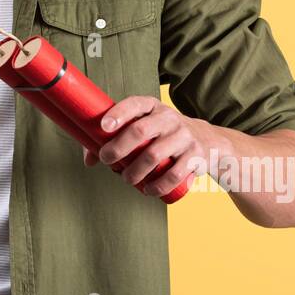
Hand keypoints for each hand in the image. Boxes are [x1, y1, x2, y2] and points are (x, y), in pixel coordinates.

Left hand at [82, 96, 220, 198]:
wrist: (205, 139)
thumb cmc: (161, 133)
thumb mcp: (143, 126)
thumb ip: (115, 139)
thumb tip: (89, 159)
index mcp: (152, 106)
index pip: (134, 104)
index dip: (118, 114)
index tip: (103, 126)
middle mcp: (169, 118)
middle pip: (140, 131)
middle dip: (118, 148)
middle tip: (107, 159)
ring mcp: (184, 136)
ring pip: (154, 155)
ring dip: (135, 171)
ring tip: (127, 178)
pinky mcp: (195, 156)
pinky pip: (174, 174)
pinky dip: (157, 185)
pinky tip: (147, 190)